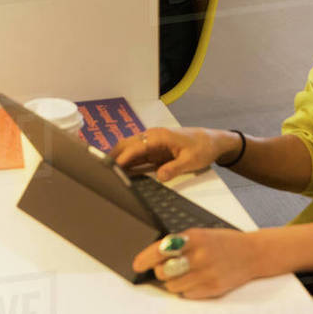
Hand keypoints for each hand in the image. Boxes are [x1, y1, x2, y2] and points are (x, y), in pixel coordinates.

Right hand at [111, 126, 231, 181]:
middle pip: (126, 145)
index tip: (112, 168)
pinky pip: (137, 156)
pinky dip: (127, 163)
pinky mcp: (154, 150)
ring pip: (129, 150)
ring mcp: (152, 143)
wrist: (212, 142)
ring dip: (118, 159)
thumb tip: (159, 176)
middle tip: (100, 170)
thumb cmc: (203, 148)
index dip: (122, 158)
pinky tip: (121, 172)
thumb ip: (174, 168)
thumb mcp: (191, 160)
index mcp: (158, 136)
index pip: (134, 148)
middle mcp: (151, 137)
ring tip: (106, 172)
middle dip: (113, 156)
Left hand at [133, 228, 265, 298]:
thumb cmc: (224, 243)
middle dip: (160, 271)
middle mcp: (199, 256)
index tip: (136, 265)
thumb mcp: (201, 235)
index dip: (145, 259)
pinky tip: (196, 280)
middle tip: (166, 268)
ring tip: (185, 274)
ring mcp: (207, 274)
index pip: (160, 249)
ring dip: (173, 282)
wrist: (253, 253)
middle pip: (163, 271)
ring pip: (173, 286)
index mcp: (194, 238)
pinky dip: (187, 290)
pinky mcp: (213, 288)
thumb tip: (155, 257)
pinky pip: (187, 295)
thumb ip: (180, 243)